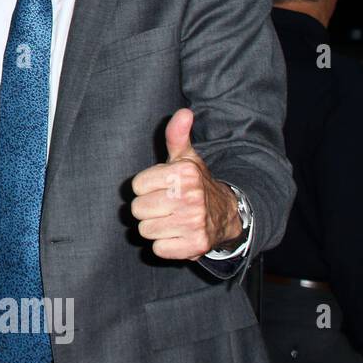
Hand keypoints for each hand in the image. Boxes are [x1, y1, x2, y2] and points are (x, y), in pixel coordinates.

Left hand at [129, 108, 242, 259]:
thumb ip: (177, 135)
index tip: (162, 187)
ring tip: (172, 220)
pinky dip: (165, 245)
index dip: (146, 188)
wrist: (226, 214)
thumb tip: (184, 112)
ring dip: (155, 227)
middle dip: (148, 208)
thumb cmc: (196, 184)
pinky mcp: (195, 245)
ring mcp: (193, 222)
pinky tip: (178, 235)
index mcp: (183, 174)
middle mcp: (190, 197)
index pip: (136, 186)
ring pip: (145, 230)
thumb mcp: (186, 158)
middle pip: (138, 210)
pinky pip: (158, 249)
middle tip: (166, 206)